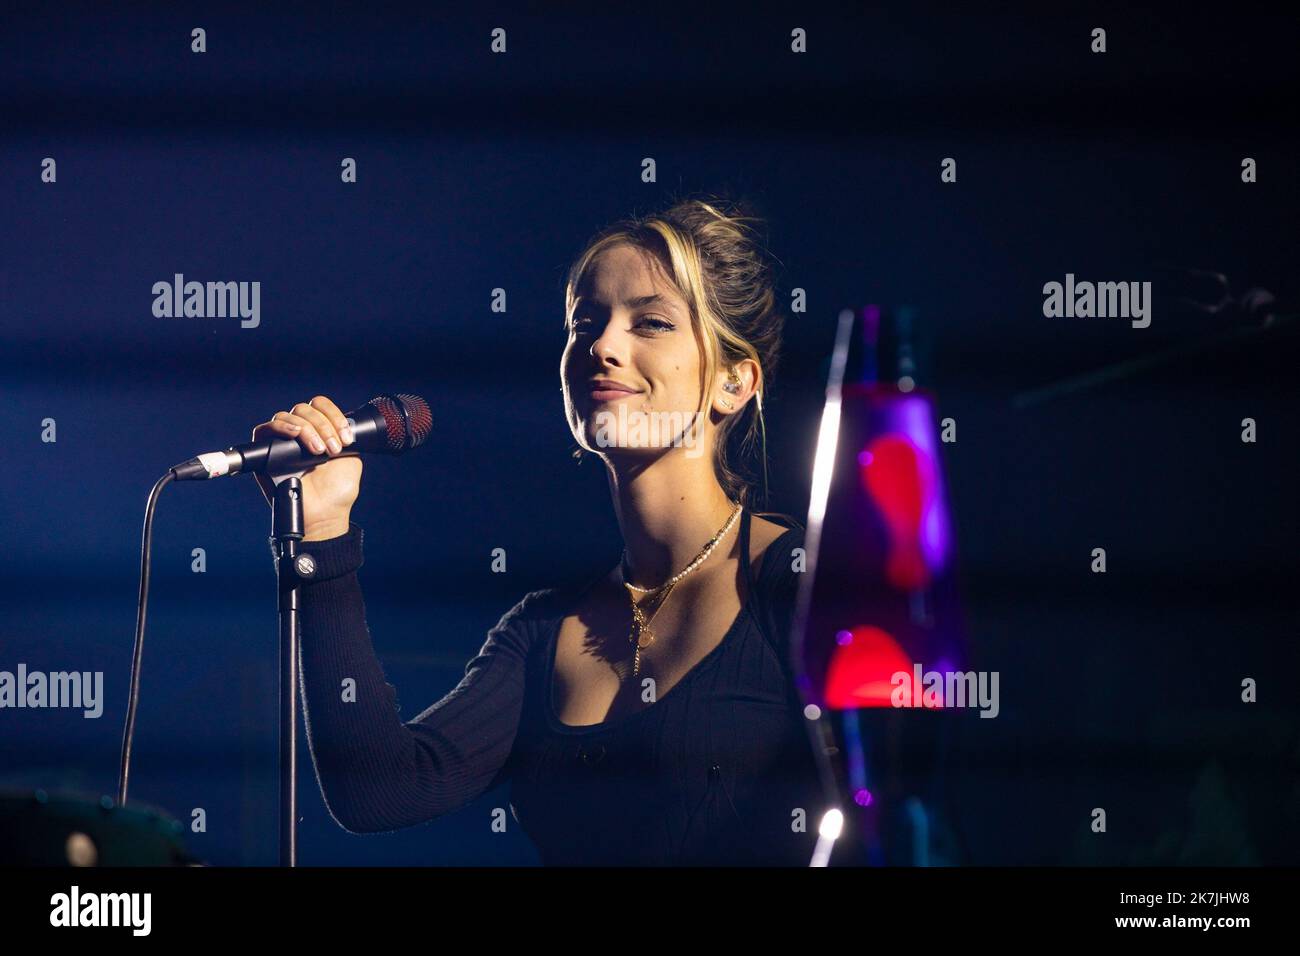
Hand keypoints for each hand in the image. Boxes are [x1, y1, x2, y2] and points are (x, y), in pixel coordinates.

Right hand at [251, 395, 361, 539]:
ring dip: (307, 429)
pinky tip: (296, 435)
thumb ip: (345, 434)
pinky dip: (282, 427)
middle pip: (304, 409)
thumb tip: (340, 421)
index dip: (334, 415)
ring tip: (318, 451)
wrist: (324, 513)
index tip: (347, 438)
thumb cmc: (337, 490)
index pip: (320, 406)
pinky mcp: (265, 452)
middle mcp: (300, 433)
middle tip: (333, 450)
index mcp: (320, 431)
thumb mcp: (352, 457)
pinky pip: (266, 429)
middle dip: (324, 426)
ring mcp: (282, 442)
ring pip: (288, 416)